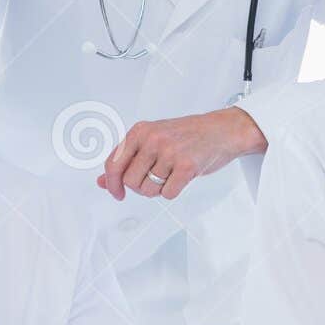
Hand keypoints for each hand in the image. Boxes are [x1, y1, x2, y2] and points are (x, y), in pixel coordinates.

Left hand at [96, 107, 266, 201]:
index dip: (111, 184)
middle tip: (155, 177)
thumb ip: (126, 158)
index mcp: (140, 131)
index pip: (112, 164)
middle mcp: (152, 139)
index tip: (116, 192)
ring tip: (170, 174)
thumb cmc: (187, 134)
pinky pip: (168, 194)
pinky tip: (180, 177)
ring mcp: (170, 152)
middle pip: (130, 182)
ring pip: (148, 190)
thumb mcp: (152, 139)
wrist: (221, 130)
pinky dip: (173, 191)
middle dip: (140, 186)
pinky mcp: (186, 166)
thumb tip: (102, 181)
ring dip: (158, 189)